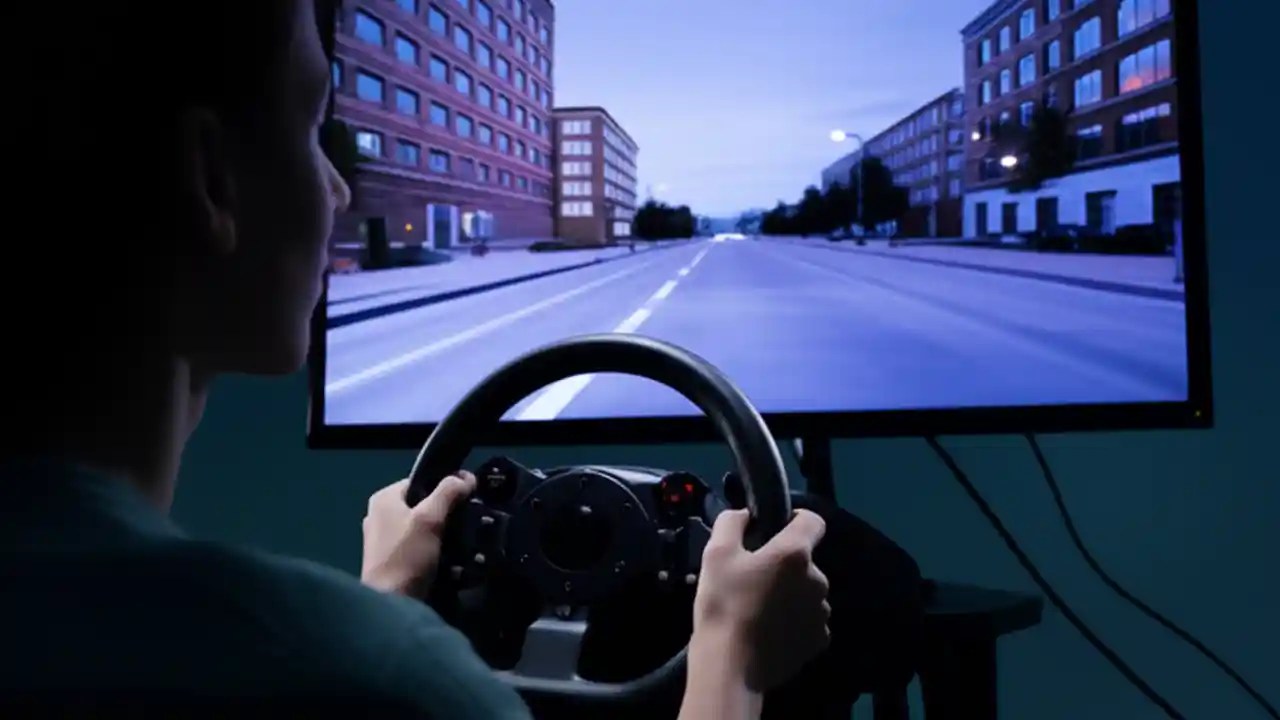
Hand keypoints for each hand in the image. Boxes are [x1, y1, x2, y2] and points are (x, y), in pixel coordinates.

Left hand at [360, 472, 475, 598]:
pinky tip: (450, 561)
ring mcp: (383, 540)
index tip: (467, 499)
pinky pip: (419, 547)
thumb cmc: (408, 556)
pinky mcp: (391, 562)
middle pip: (423, 505)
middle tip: (466, 523)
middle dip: (446, 514)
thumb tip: (466, 477)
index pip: (421, 481)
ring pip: (423, 528)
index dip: (445, 487)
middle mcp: (379, 515)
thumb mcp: (431, 518)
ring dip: (443, 535)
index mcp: (383, 499)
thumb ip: (448, 492)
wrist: (391, 606)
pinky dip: (434, 551)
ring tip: (462, 544)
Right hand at [691, 508, 829, 692]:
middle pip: (806, 561)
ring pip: (808, 592)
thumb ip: (731, 522)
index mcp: (795, 554)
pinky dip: (795, 621)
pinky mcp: (819, 640)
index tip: (777, 528)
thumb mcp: (716, 554)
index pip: (813, 521)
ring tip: (761, 609)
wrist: (731, 665)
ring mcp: (822, 612)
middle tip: (754, 578)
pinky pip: (810, 620)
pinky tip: (772, 630)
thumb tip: (745, 514)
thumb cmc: (723, 603)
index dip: (796, 519)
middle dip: (785, 565)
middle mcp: (818, 579)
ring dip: (791, 594)